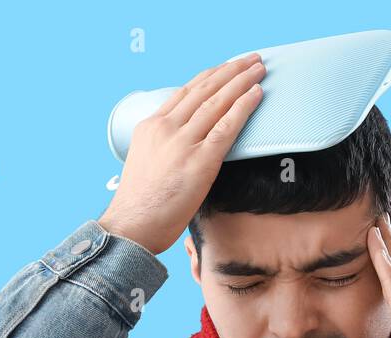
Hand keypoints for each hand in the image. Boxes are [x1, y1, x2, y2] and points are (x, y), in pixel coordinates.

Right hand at [97, 53, 265, 255]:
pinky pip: (226, 127)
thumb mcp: (145, 162)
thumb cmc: (141, 205)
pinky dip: (243, 107)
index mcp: (151, 126)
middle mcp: (165, 128)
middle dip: (231, 71)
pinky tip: (256, 94)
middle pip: (204, 90)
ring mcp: (182, 143)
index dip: (210, 76)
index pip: (185, 92)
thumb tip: (187, 145)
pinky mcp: (199, 161)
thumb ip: (165, 146)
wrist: (131, 226)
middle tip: (251, 59)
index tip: (227, 67)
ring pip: (217, 102)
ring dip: (242, 81)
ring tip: (259, 69)